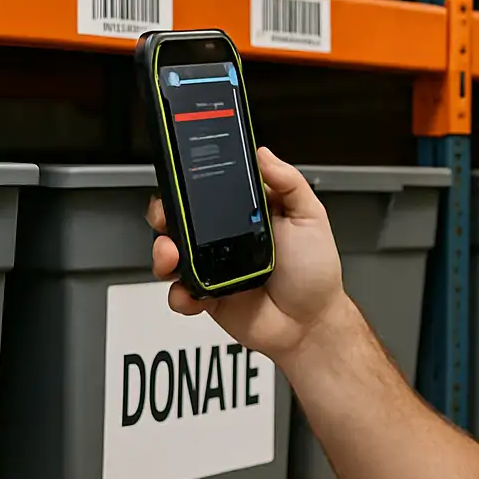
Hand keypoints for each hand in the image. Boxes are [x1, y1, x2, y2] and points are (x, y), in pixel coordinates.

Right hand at [147, 146, 348, 362]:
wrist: (311, 323)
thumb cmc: (315, 272)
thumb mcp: (310, 217)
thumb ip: (289, 183)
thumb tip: (263, 154)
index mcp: (244, 214)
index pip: (208, 190)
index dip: (190, 182)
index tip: (179, 175)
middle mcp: (224, 238)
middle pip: (180, 219)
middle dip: (164, 213)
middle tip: (166, 216)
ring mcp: (213, 268)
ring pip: (172, 254)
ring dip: (163, 252)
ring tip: (171, 255)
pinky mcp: (207, 297)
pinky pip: (180, 294)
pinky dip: (178, 294)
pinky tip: (190, 292)